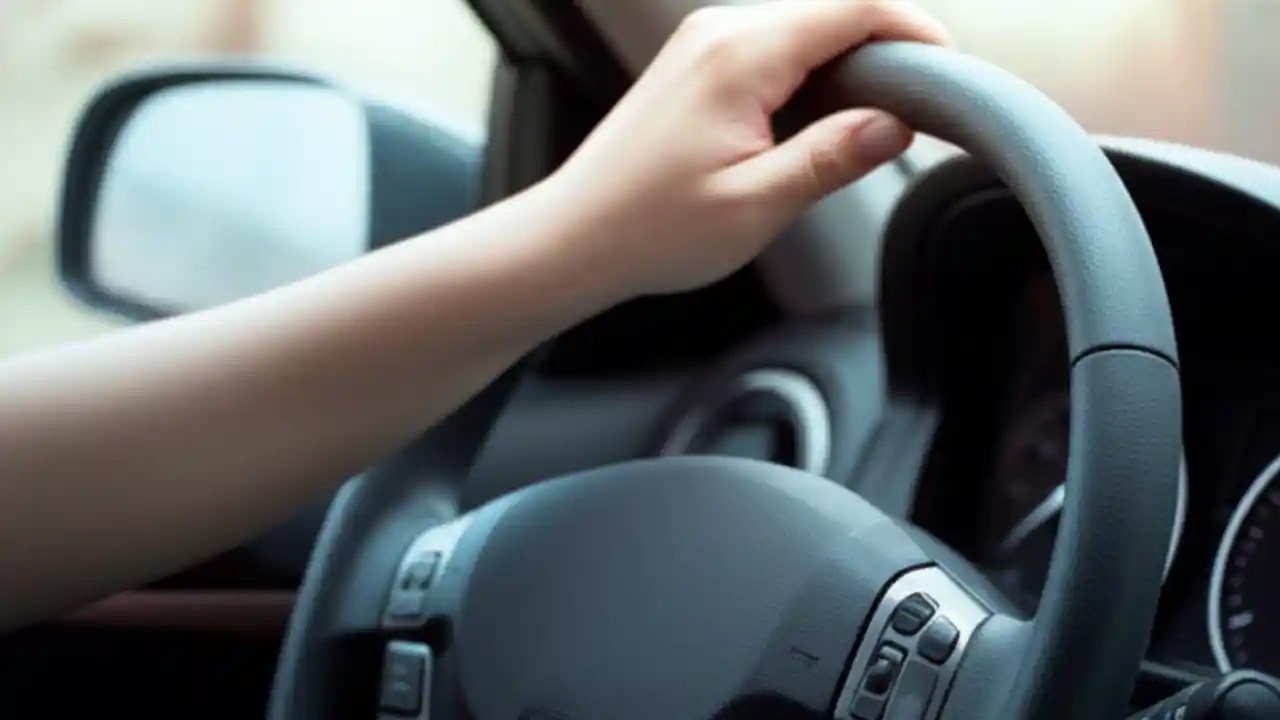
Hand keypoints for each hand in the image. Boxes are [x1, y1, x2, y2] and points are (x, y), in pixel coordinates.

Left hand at [547, 0, 950, 297]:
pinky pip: (772, 51)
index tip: (947, 74)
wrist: (573, 238)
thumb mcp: (757, 205)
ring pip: (804, 32)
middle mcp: (720, 33)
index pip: (855, 7)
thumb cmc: (650, 229)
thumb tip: (895, 123)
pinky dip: (808, 79)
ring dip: (845, 69)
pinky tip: (811, 130)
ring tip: (863, 131)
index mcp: (741, 56)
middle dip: (884, 52)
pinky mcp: (695, 65)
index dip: (914, 33)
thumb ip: (832, 158)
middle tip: (914, 113)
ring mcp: (704, 44)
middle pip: (833, 13)